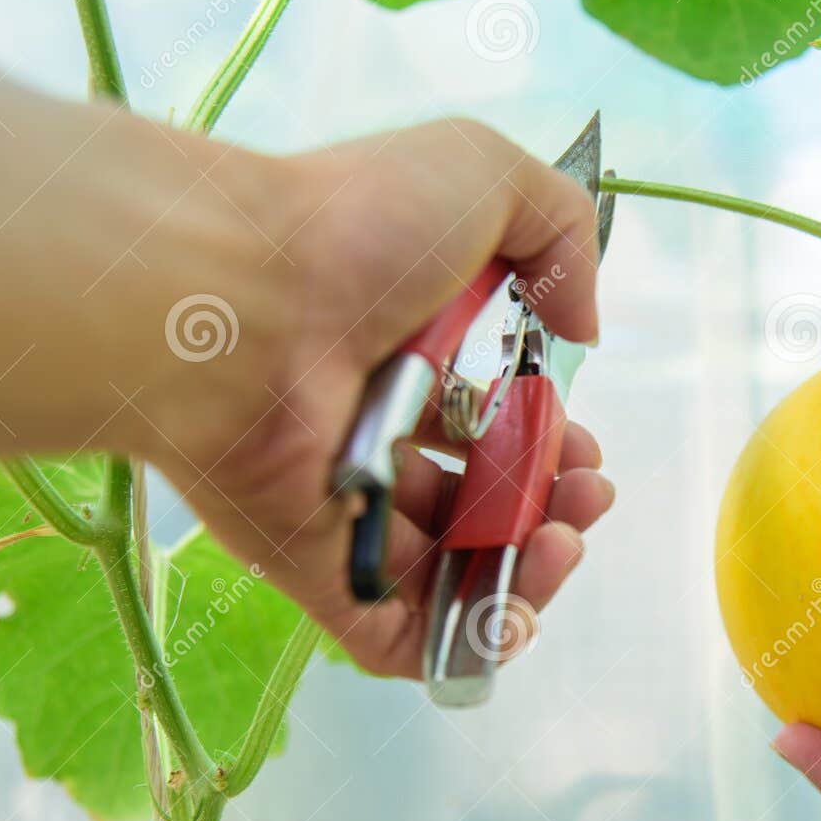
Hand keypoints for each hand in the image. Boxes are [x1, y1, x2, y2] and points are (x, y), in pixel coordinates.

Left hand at [144, 119, 611, 675]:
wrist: (236, 300)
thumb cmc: (352, 232)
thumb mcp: (483, 176)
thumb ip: (559, 234)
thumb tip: (585, 327)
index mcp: (414, 357)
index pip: (496, 423)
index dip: (556, 443)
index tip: (585, 444)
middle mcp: (382, 436)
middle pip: (486, 503)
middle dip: (557, 507)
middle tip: (585, 497)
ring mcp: (350, 511)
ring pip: (455, 574)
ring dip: (530, 574)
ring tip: (560, 545)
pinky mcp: (321, 572)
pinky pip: (399, 639)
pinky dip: (464, 645)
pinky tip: (515, 615)